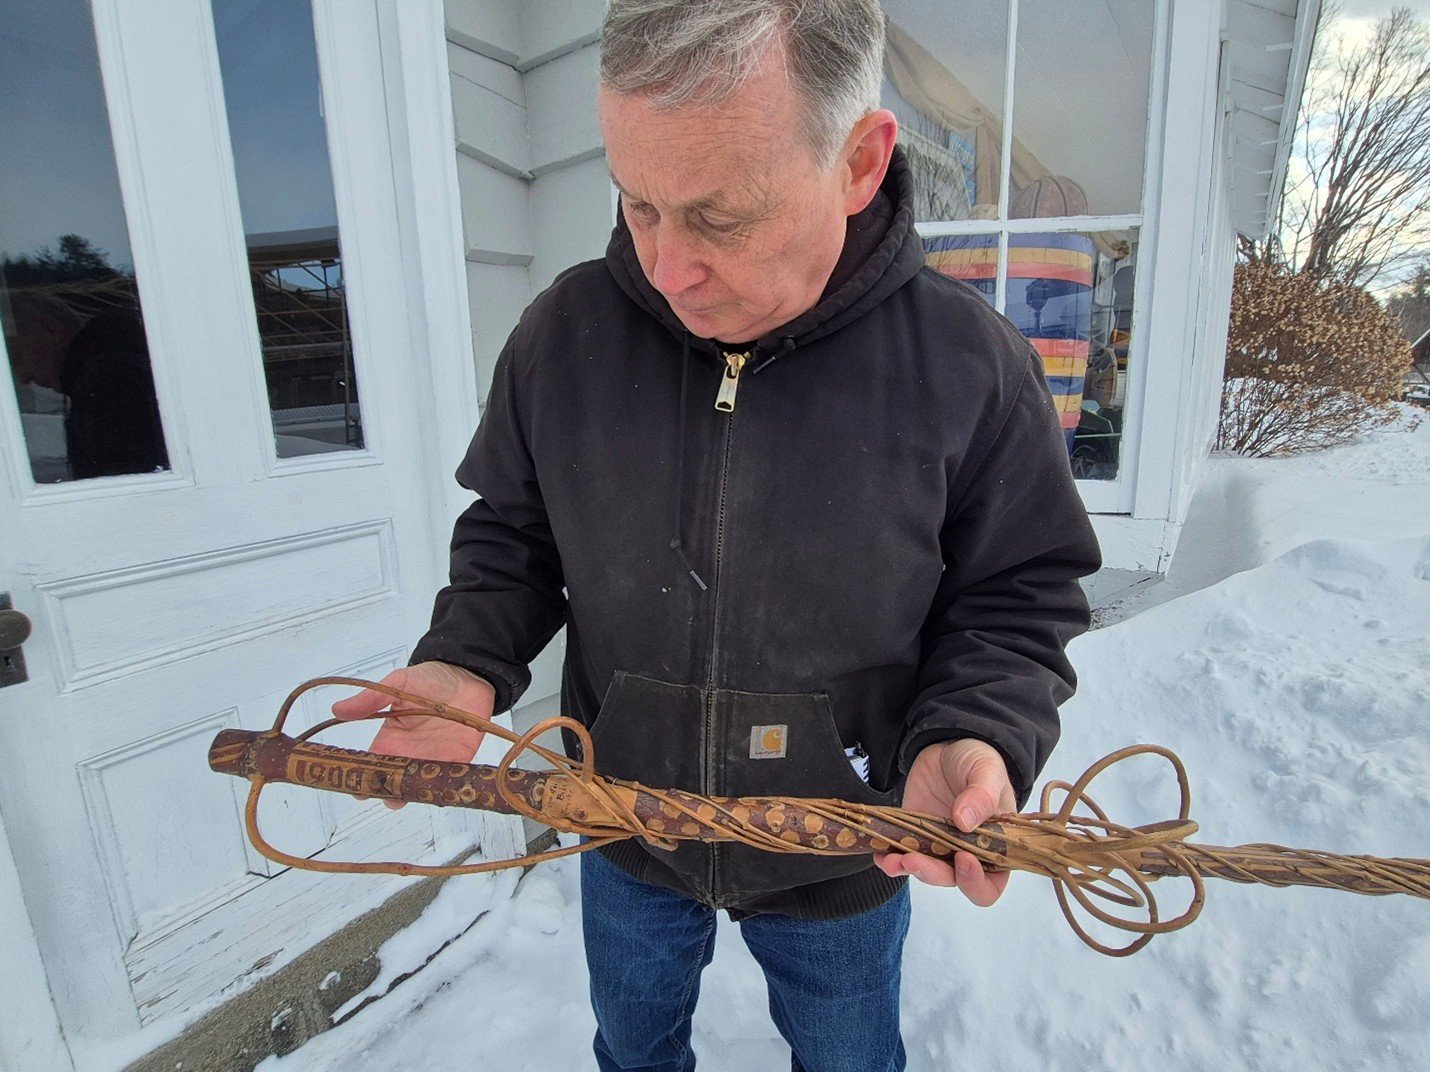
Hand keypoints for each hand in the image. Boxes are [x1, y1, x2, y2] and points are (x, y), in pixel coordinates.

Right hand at [330, 662, 495, 808]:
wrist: (468, 678)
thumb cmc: (430, 679)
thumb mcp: (398, 683)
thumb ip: (371, 698)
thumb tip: (337, 709)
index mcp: (390, 740)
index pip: (370, 765)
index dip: (362, 779)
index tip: (357, 789)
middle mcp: (408, 755)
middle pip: (391, 784)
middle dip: (386, 793)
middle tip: (387, 795)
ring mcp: (431, 761)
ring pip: (416, 789)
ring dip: (411, 796)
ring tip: (407, 797)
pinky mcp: (455, 763)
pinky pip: (447, 783)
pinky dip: (441, 791)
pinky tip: (436, 793)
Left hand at [874, 738, 1016, 905]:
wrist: (947, 750)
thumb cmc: (977, 762)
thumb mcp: (987, 770)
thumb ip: (982, 795)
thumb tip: (964, 822)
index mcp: (994, 846)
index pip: (991, 883)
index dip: (977, 881)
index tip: (963, 859)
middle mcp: (967, 853)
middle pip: (953, 881)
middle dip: (933, 874)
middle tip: (914, 859)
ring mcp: (940, 847)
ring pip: (926, 871)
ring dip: (908, 869)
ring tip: (892, 860)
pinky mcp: (915, 837)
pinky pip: (902, 856)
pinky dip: (890, 859)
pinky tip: (881, 854)